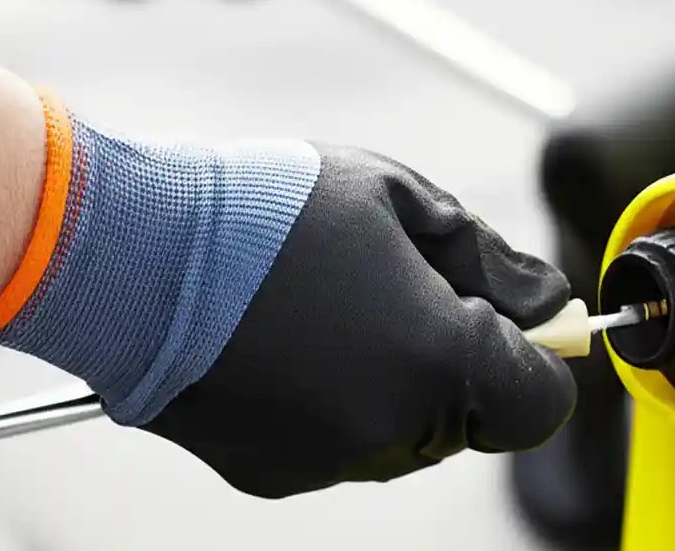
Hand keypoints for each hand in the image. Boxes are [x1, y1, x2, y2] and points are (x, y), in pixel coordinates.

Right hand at [143, 145, 577, 497]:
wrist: (129, 254)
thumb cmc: (263, 211)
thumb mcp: (396, 198)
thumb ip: (489, 259)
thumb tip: (546, 300)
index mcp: (439, 361)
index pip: (542, 402)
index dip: (537, 353)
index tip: (510, 312)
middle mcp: (391, 431)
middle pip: (472, 417)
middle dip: (457, 355)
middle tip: (401, 284)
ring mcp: (329, 462)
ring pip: (406, 433)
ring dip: (396, 379)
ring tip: (331, 305)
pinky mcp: (274, 476)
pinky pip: (340, 444)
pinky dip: (334, 401)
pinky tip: (289, 342)